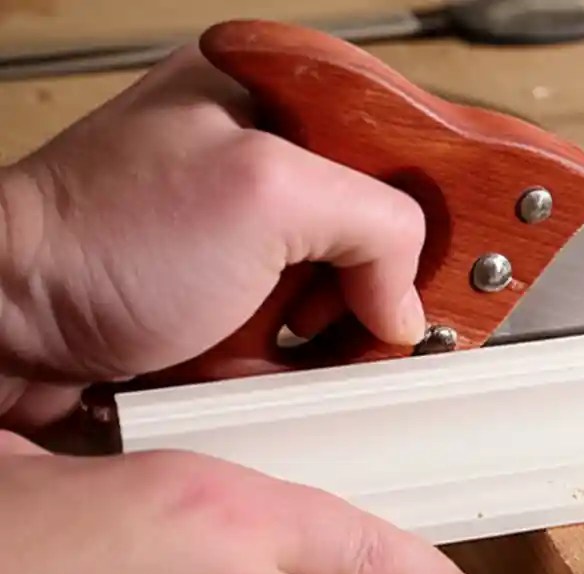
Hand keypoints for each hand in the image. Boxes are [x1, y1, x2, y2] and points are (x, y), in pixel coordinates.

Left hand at [0, 44, 426, 426]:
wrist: (7, 328)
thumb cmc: (94, 240)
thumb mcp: (263, 195)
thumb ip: (374, 223)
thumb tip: (408, 297)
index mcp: (268, 96)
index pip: (398, 141)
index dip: (426, 204)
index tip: (435, 262)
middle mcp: (257, 159)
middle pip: (378, 224)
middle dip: (370, 282)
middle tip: (351, 307)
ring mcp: (241, 234)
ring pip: (345, 289)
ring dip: (329, 331)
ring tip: (284, 333)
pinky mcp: (227, 297)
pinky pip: (301, 334)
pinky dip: (294, 362)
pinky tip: (259, 358)